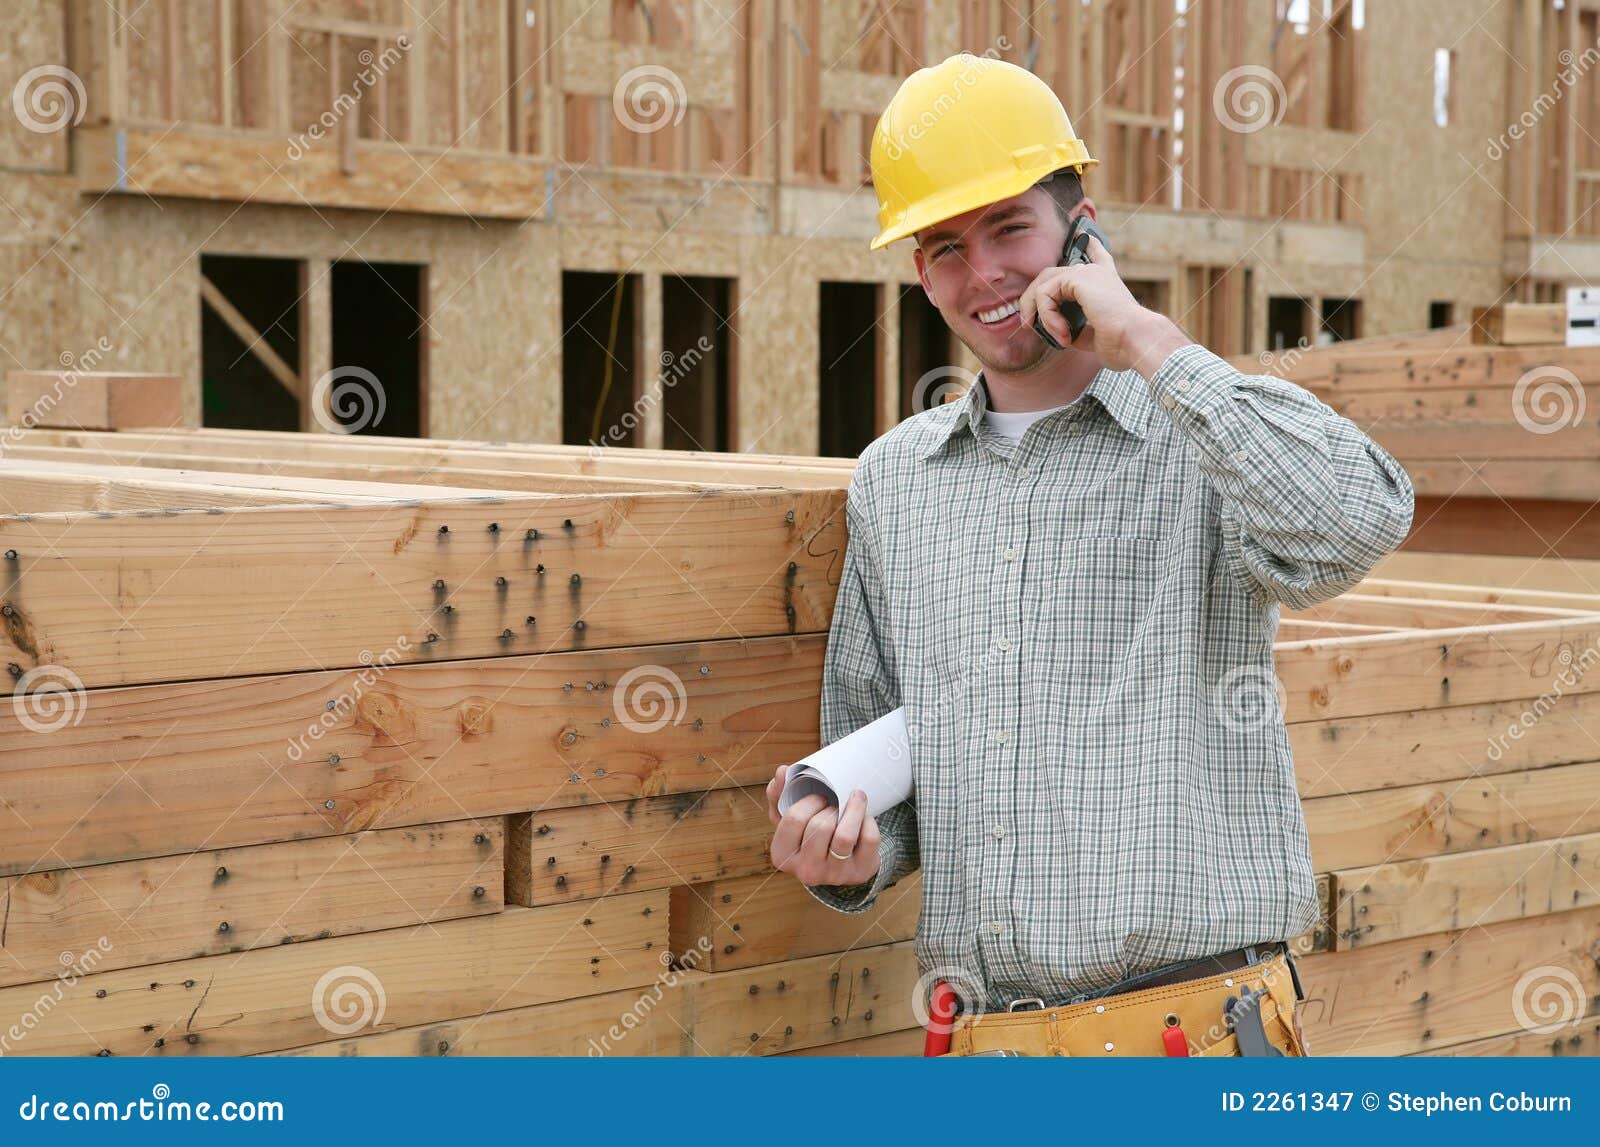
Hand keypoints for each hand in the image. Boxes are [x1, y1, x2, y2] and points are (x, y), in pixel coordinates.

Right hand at [767, 764, 880, 885]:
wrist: (836, 863)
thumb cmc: (808, 836)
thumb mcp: (787, 819)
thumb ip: (780, 794)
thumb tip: (783, 771)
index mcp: (782, 856)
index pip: (794, 819)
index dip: (809, 801)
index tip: (819, 798)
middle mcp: (806, 870)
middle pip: (820, 826)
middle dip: (830, 806)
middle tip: (834, 804)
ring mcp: (834, 875)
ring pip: (845, 836)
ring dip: (854, 809)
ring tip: (855, 800)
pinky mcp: (860, 872)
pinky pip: (869, 839)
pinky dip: (869, 821)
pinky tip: (864, 819)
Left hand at [1016, 235, 1189, 376]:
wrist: (1134, 339)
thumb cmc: (1120, 341)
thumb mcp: (1092, 333)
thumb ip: (1074, 325)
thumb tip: (1060, 330)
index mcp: (1104, 282)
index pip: (1096, 255)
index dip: (1089, 244)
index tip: (1080, 233)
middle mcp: (1097, 272)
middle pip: (1051, 275)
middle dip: (1033, 300)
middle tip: (1029, 325)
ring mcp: (1087, 272)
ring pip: (1042, 285)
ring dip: (1037, 313)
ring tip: (1052, 335)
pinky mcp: (1078, 277)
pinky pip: (1045, 295)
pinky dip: (1047, 317)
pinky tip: (1063, 333)